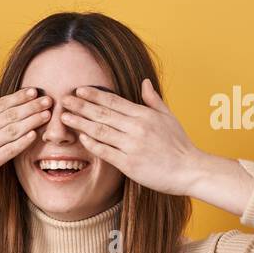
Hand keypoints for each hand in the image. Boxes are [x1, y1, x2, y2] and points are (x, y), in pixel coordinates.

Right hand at [0, 85, 52, 198]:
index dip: (18, 97)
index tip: (33, 91)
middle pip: (9, 115)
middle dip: (30, 107)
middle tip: (48, 100)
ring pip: (11, 131)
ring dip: (31, 122)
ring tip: (47, 115)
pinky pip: (7, 152)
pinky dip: (21, 143)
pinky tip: (33, 136)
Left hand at [61, 79, 203, 194]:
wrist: (189, 170)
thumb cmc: (179, 144)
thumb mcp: (169, 117)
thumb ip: (153, 100)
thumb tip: (144, 82)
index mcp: (144, 115)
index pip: (114, 101)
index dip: (94, 95)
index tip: (79, 90)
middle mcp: (137, 128)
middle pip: (103, 113)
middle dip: (81, 106)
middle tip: (64, 100)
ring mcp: (132, 146)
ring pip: (101, 131)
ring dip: (81, 123)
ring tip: (65, 117)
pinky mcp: (129, 164)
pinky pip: (105, 151)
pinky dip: (92, 143)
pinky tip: (81, 137)